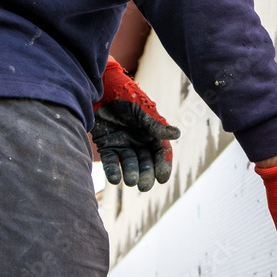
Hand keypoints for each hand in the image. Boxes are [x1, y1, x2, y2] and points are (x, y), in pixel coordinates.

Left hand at [91, 59, 180, 191]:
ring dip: (131, 173)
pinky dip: (113, 170)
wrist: (99, 90)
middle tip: (144, 186)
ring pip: (130, 163)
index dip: (163, 165)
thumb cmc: (124, 96)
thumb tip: (177, 135)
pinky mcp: (107, 146)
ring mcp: (123, 144)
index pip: (161, 152)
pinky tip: (115, 180)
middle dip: (146, 174)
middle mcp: (139, 141)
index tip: (162, 179)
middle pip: (146, 162)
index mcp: (151, 132)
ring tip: (130, 181)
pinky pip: (111, 161)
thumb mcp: (140, 111)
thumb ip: (155, 125)